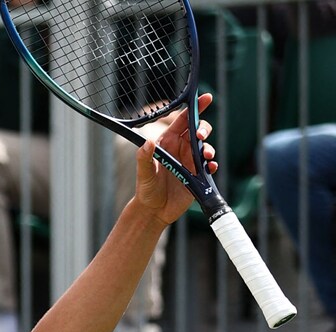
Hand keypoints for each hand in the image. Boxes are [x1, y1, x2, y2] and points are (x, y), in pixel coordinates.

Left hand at [134, 93, 217, 225]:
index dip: (195, 108)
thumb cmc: (146, 189)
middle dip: (203, 129)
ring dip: (209, 149)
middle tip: (200, 136)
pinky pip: (210, 165)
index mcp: (168, 143)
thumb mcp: (143, 173)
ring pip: (206, 147)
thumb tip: (147, 142)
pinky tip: (209, 168)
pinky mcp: (198, 175)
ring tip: (205, 157)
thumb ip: (144, 158)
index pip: (183, 121)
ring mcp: (191, 162)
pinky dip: (212, 165)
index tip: (206, 98)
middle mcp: (181, 149)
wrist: (154, 210)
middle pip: (198, 131)